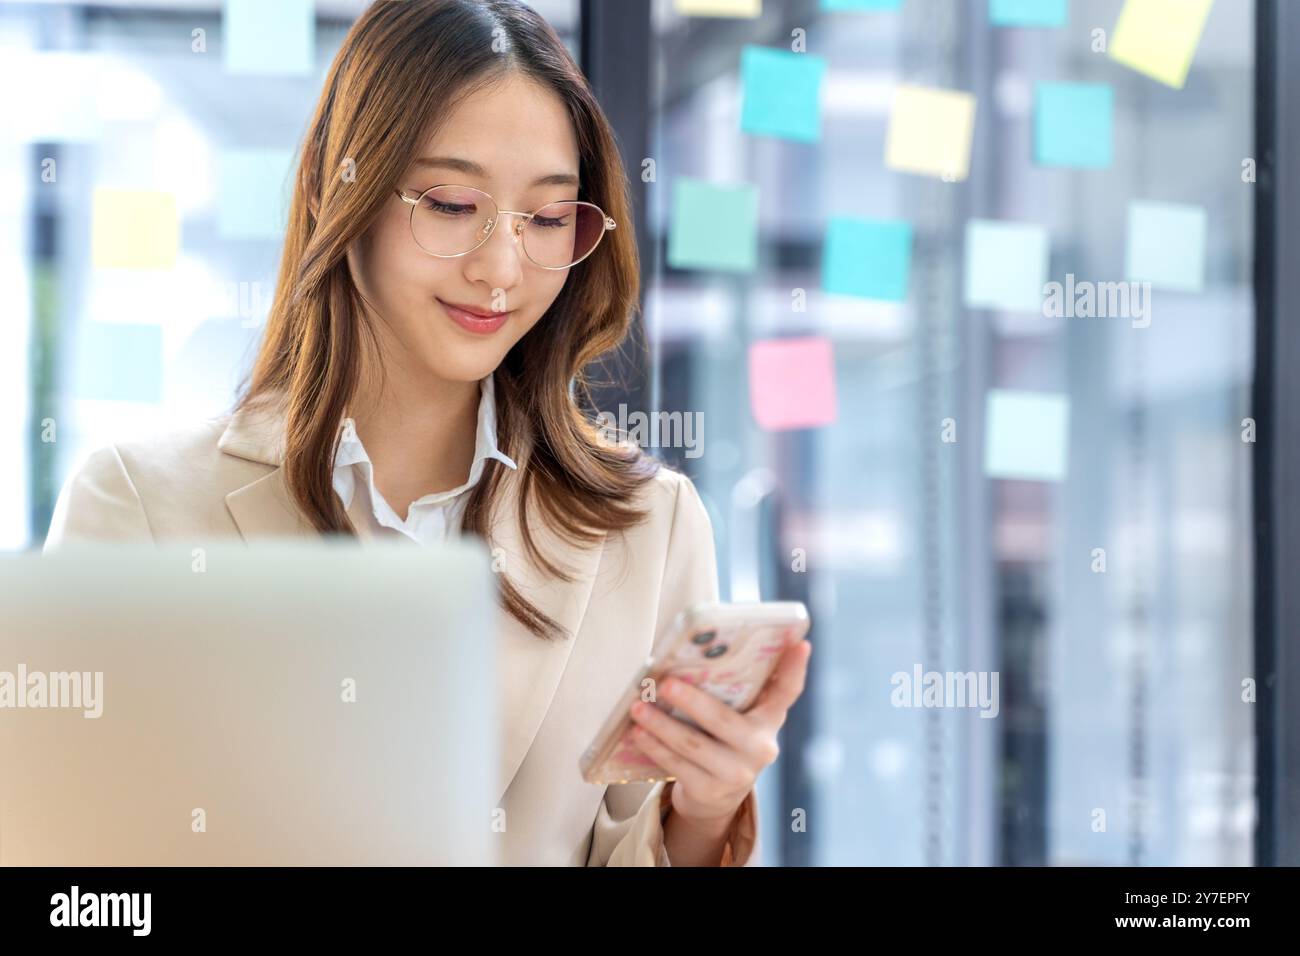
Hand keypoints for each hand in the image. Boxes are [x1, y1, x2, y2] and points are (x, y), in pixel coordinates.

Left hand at [628, 638, 811, 828]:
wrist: (718, 797)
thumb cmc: (724, 740)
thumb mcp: (738, 717)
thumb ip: (731, 690)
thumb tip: (699, 650)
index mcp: (769, 720)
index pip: (788, 691)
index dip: (795, 667)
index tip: (800, 643)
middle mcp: (760, 747)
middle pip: (723, 720)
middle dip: (691, 701)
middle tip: (665, 684)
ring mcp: (737, 773)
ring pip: (693, 745)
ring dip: (661, 724)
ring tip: (638, 707)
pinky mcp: (711, 791)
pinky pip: (677, 765)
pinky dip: (655, 747)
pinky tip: (638, 733)